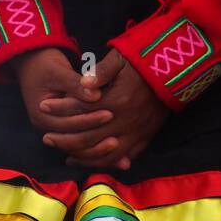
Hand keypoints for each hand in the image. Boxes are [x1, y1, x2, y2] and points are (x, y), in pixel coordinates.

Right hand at [9, 47, 114, 141]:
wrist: (32, 64)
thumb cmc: (45, 64)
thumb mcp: (59, 72)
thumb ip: (76, 84)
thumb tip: (96, 95)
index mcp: (41, 114)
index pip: (68, 123)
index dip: (90, 119)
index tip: (110, 113)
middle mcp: (46, 126)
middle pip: (73, 138)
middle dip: (95, 137)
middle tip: (117, 136)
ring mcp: (54, 129)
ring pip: (76, 145)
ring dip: (95, 148)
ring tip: (117, 145)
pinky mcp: (63, 127)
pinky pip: (79, 140)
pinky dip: (94, 145)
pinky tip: (112, 149)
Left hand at [40, 48, 168, 171]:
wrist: (176, 70)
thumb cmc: (145, 61)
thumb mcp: (122, 58)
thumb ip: (101, 71)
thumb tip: (83, 83)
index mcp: (117, 100)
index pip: (81, 107)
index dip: (60, 107)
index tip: (43, 105)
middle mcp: (124, 121)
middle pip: (88, 137)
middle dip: (64, 139)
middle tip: (46, 139)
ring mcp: (136, 132)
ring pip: (103, 153)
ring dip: (82, 157)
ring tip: (64, 156)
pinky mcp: (145, 138)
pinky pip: (122, 157)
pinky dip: (105, 163)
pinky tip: (91, 162)